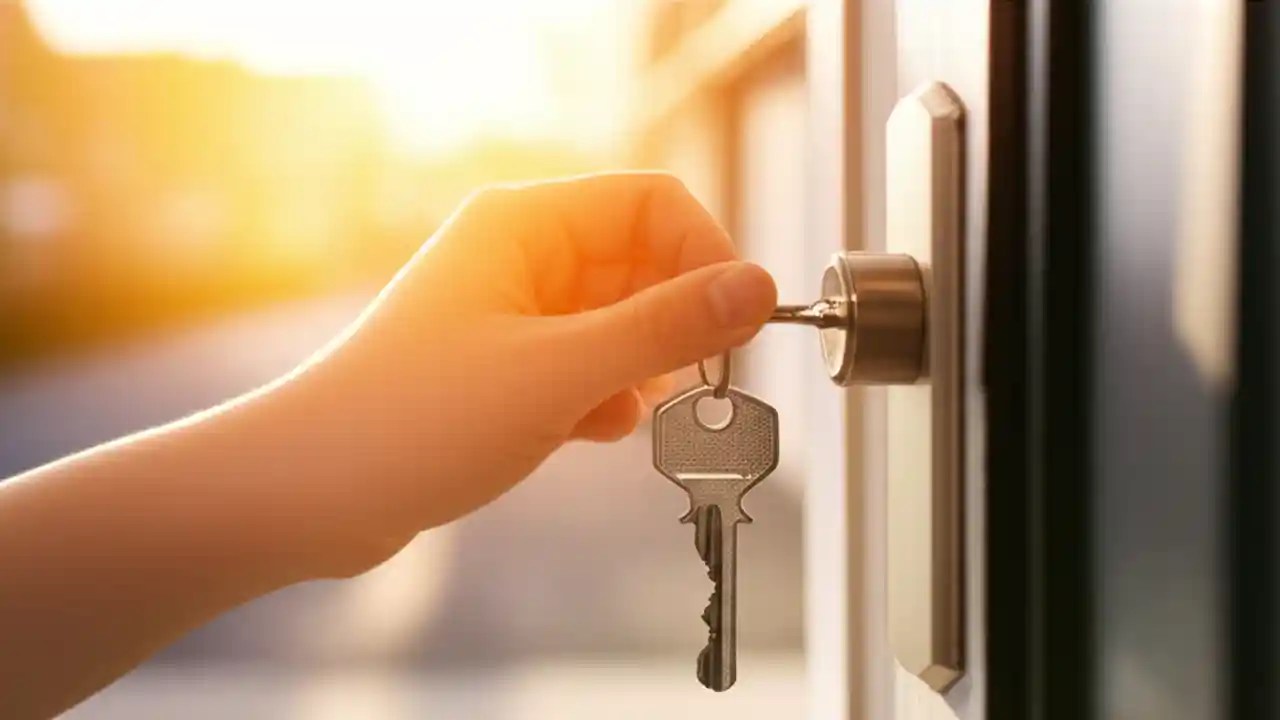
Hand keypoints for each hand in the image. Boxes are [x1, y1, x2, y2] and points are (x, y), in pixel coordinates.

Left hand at [275, 172, 776, 573]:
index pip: (652, 204)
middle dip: (672, 322)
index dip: (704, 256)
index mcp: (524, 224)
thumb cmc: (414, 419)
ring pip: (617, 321)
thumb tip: (758, 288)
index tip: (734, 324)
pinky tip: (587, 431)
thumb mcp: (560, 372)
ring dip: (639, 367)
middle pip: (641, 262)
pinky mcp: (505, 369)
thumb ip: (665, 328)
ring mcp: (511, 314)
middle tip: (687, 381)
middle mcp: (519, 256)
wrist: (309, 495)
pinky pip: (586, 364)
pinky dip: (603, 397)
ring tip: (619, 410)